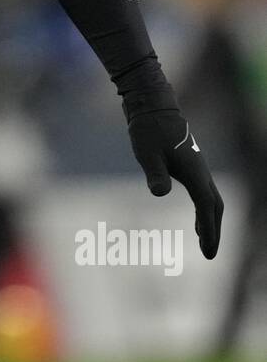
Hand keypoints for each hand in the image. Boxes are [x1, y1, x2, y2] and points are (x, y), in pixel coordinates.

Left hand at [127, 109, 223, 258]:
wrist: (152, 108)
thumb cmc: (148, 130)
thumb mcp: (147, 153)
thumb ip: (154, 173)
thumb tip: (160, 193)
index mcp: (194, 171)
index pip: (205, 206)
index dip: (208, 230)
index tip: (208, 252)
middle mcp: (201, 171)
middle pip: (215, 206)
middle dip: (213, 231)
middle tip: (209, 253)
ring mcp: (198, 168)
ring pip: (212, 200)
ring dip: (211, 222)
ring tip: (206, 242)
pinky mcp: (191, 166)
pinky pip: (204, 194)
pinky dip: (205, 211)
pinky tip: (197, 222)